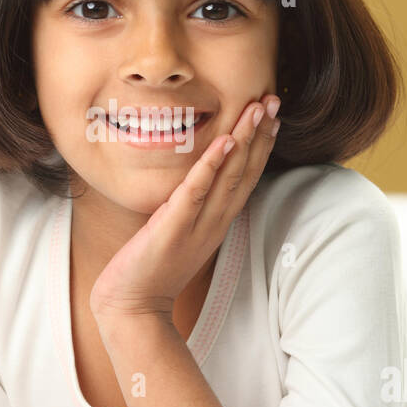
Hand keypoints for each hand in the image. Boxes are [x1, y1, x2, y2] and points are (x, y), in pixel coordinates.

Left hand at [89, 94, 281, 320]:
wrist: (133, 306)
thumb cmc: (153, 267)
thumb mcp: (181, 230)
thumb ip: (194, 207)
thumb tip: (199, 180)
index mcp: (218, 221)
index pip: (247, 176)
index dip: (262, 144)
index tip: (273, 115)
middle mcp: (215, 221)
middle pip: (246, 171)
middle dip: (261, 134)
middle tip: (274, 100)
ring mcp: (197, 225)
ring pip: (229, 177)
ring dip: (245, 140)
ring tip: (257, 109)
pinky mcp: (173, 227)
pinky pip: (196, 192)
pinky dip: (211, 166)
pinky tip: (223, 142)